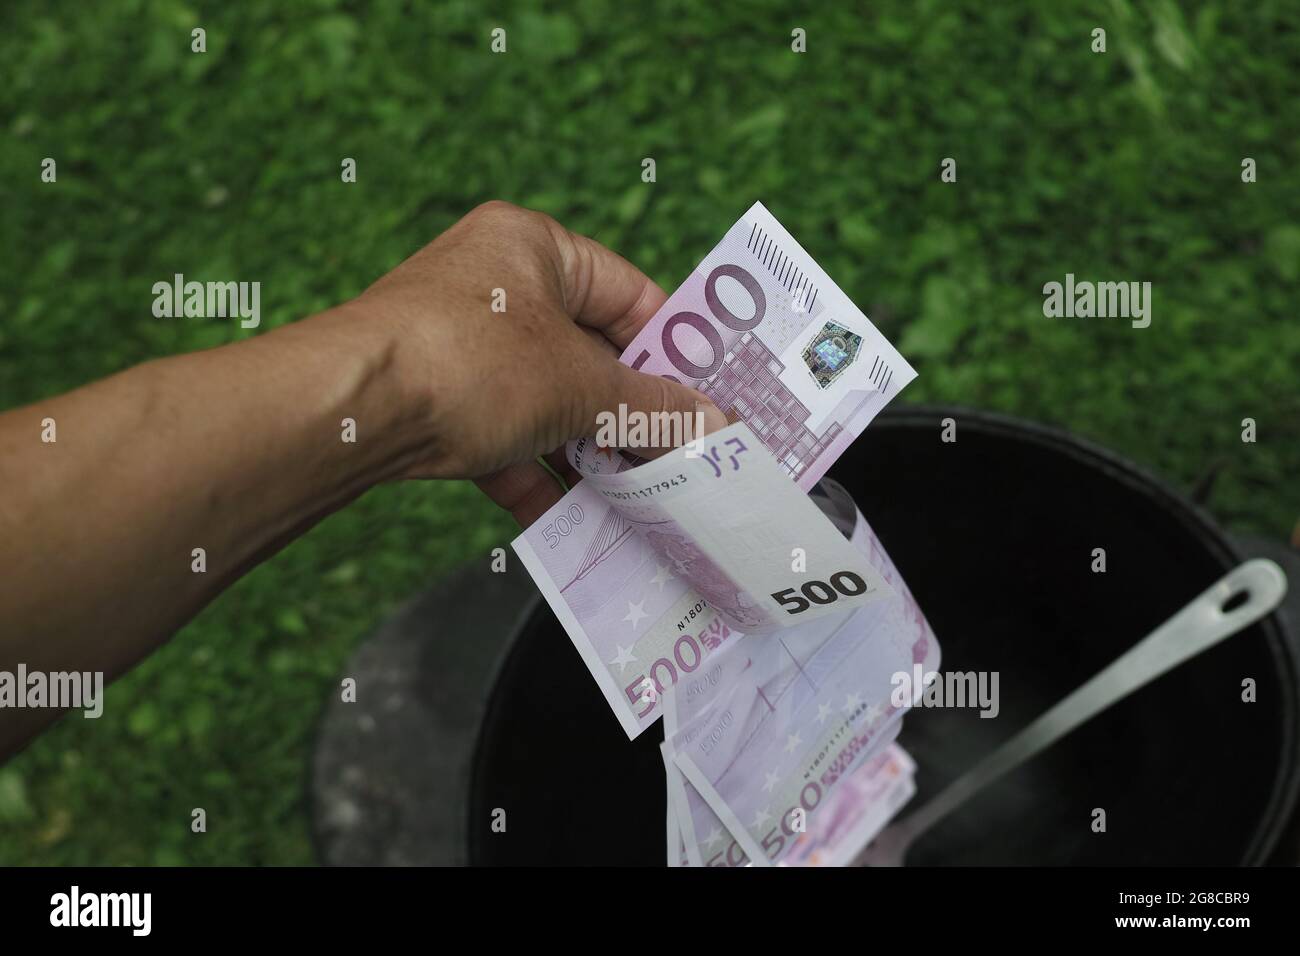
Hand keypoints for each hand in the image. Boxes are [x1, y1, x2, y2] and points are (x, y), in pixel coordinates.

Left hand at [352, 200, 726, 524]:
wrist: (346, 412)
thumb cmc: (470, 363)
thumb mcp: (579, 385)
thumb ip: (651, 407)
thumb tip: (713, 424)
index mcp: (533, 247)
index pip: (628, 293)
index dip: (672, 351)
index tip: (706, 400)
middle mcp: (492, 284)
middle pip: (586, 354)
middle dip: (627, 415)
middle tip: (676, 457)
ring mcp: (456, 342)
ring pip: (542, 401)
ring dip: (583, 453)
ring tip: (632, 499)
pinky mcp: (428, 397)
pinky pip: (497, 435)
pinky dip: (530, 475)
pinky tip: (566, 521)